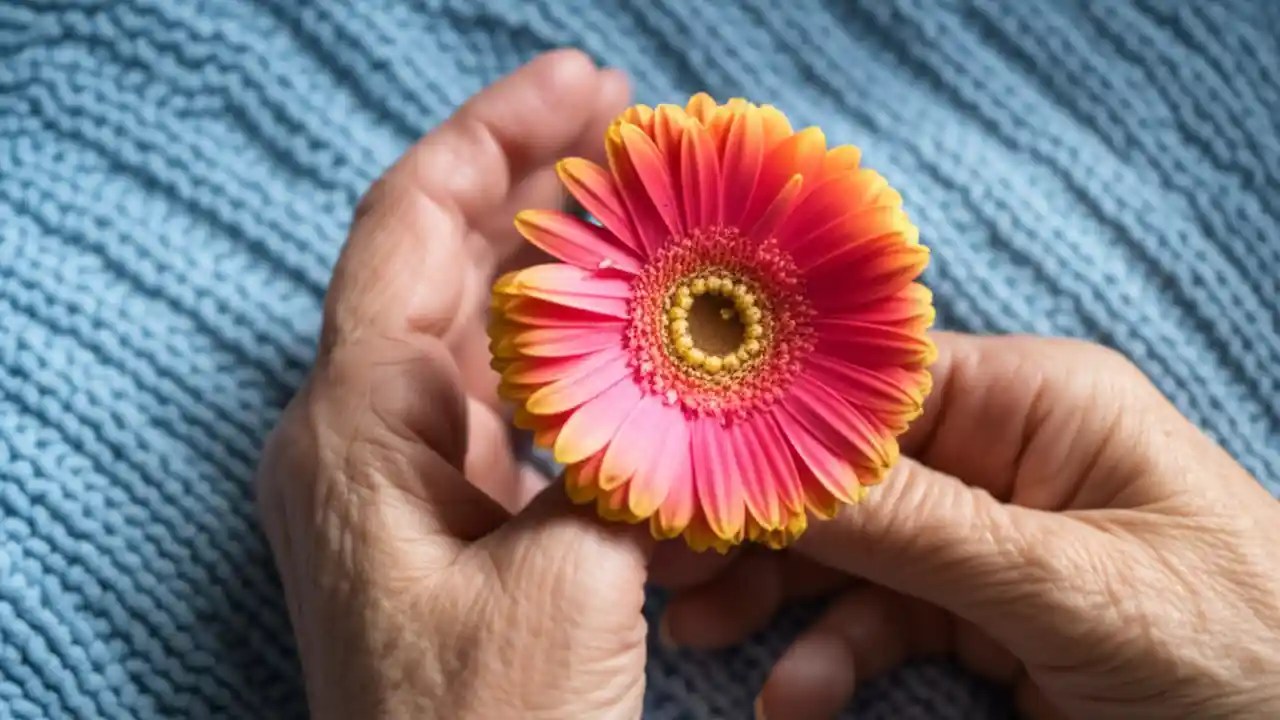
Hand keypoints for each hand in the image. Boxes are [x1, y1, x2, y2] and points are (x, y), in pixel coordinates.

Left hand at [255, 51, 655, 718]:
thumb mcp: (569, 585)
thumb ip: (617, 465)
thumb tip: (676, 395)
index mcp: (356, 429)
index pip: (409, 225)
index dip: (494, 135)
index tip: (584, 82)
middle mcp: (368, 441)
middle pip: (449, 266)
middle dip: (545, 195)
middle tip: (646, 146)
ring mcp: (412, 487)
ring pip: (491, 341)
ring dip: (576, 285)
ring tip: (665, 235)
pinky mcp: (458, 531)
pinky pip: (519, 418)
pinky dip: (585, 376)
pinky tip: (654, 362)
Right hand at [658, 333, 1279, 718]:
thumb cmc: (1246, 650)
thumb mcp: (1072, 587)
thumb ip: (923, 529)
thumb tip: (777, 469)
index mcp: (1036, 403)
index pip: (871, 382)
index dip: (770, 410)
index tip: (678, 444)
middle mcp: (1001, 456)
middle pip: (842, 469)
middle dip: (757, 515)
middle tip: (662, 550)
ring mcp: (987, 538)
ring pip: (848, 551)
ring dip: (776, 594)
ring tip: (705, 630)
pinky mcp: (982, 612)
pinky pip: (880, 621)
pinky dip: (830, 656)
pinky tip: (796, 696)